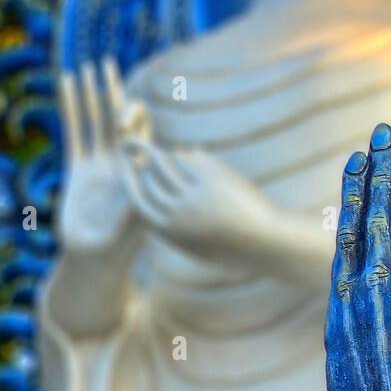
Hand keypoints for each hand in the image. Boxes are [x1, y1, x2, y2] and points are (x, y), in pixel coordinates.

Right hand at [58, 58, 144, 255]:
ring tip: (86, 67)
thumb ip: (137, 193)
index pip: (139, 132)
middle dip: (112, 91)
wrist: (97, 258)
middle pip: (117, 118)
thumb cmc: (121, 245)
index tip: (126, 106)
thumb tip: (144, 171)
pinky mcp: (78, 168)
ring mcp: (99, 162)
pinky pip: (74, 132)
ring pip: (94, 120)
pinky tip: (66, 85)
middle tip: (107, 63)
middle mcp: (121, 161)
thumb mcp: (134, 220)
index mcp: (137, 169)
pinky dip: (71, 109)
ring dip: (91, 95)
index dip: (134, 114)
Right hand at [121, 139, 283, 270]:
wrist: (265, 241)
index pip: (137, 198)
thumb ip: (174, 224)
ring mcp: (194, 194)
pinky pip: (192, 157)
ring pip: (168, 162)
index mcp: (168, 230)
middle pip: (149, 176)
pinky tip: (195, 153)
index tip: (125, 165)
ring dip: (164, 154)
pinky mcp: (212, 178)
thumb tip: (155, 205)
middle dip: (143, 159)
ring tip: (161, 149)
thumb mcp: (196, 242)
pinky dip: (192, 155)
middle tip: (135, 145)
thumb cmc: (231, 246)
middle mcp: (176, 212)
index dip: (129, 179)